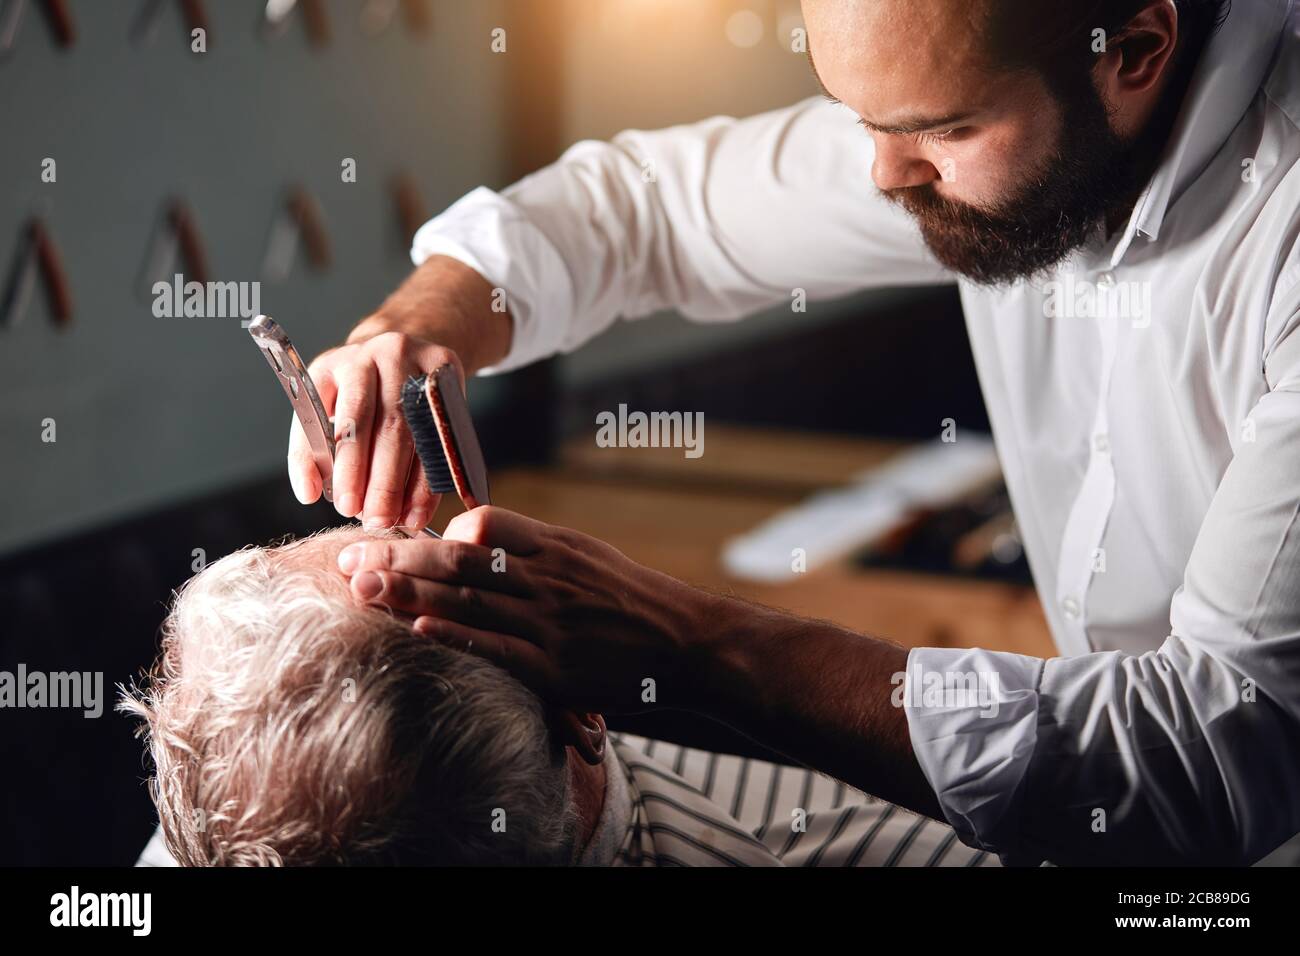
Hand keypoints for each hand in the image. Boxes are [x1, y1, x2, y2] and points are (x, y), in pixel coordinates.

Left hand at [288, 331, 464, 530]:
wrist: (397, 350)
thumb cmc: (354, 391)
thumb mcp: (324, 407)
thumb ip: (311, 449)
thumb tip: (309, 493)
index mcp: (341, 362)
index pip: (349, 417)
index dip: (349, 464)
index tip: (346, 505)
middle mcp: (382, 354)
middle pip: (389, 425)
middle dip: (382, 481)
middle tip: (377, 520)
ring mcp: (420, 360)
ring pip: (421, 432)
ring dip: (410, 484)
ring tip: (399, 519)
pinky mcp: (447, 371)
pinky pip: (444, 433)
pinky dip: (433, 477)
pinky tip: (422, 505)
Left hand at [334, 506, 721, 712]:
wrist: (690, 642)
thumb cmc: (636, 601)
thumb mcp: (589, 559)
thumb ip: (537, 552)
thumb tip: (480, 542)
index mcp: (555, 546)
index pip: (484, 521)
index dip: (435, 530)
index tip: (394, 539)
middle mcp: (547, 576)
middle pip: (460, 557)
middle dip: (398, 554)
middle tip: (347, 554)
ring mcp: (550, 621)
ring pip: (468, 599)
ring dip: (408, 591)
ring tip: (360, 587)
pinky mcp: (555, 666)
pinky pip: (496, 646)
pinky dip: (455, 634)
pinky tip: (418, 627)